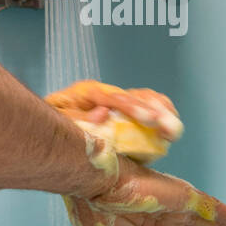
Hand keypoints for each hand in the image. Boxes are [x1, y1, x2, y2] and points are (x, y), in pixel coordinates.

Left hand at [45, 79, 182, 141]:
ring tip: (173, 132)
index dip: (133, 107)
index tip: (149, 120)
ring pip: (147, 98)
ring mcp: (118, 101)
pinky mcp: (128, 111)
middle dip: (154, 112)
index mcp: (86, 93)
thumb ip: (77, 119)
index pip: (112, 97)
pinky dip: (163, 113)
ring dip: (163, 113)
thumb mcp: (58, 122)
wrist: (52, 132)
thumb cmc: (54, 127)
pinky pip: (151, 105)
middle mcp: (105, 94)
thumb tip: (103, 114)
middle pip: (135, 96)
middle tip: (168, 129)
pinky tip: (171, 127)